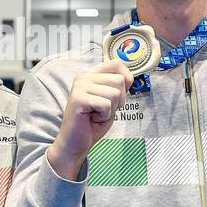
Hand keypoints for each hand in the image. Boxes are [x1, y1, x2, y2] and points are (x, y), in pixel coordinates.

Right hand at [46, 58, 132, 180]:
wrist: (75, 143)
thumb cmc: (92, 124)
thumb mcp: (110, 102)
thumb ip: (117, 87)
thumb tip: (130, 77)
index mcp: (91, 75)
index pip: (116, 63)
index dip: (126, 79)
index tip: (118, 96)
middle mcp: (83, 77)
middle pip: (119, 80)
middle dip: (119, 100)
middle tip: (104, 110)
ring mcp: (80, 86)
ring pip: (115, 93)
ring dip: (111, 109)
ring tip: (97, 114)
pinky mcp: (78, 98)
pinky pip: (106, 104)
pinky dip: (104, 116)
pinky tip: (92, 119)